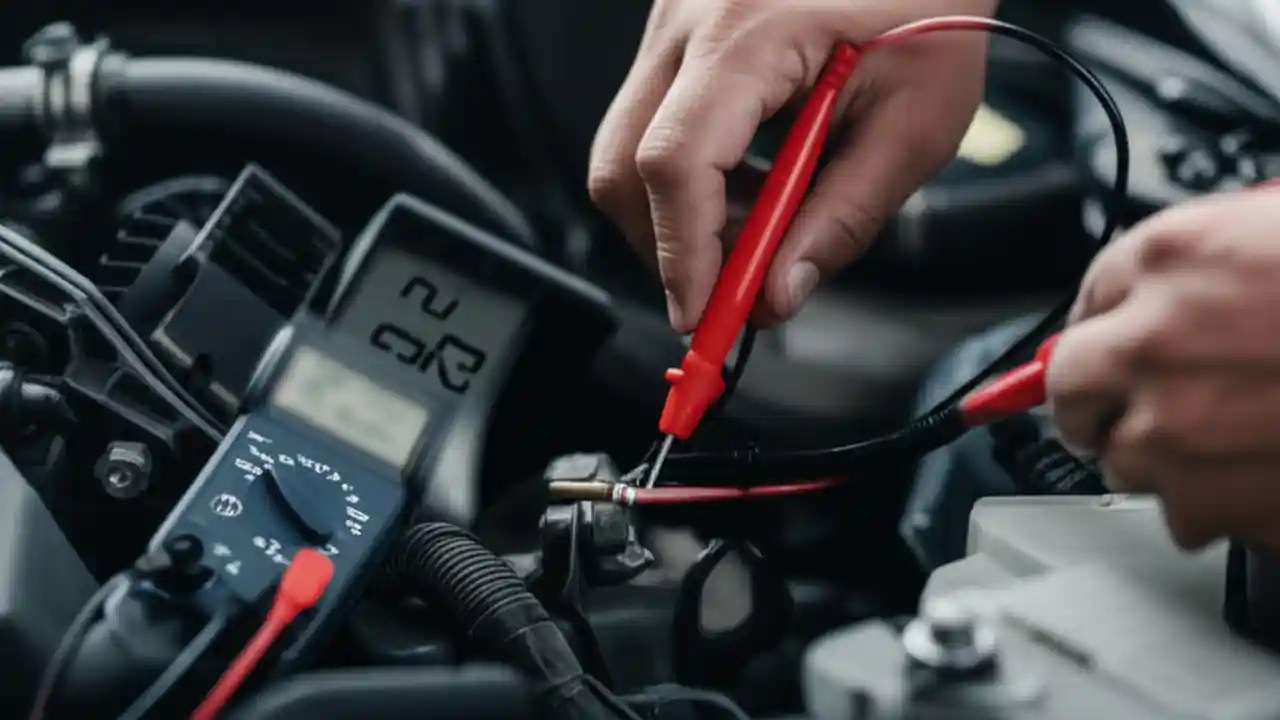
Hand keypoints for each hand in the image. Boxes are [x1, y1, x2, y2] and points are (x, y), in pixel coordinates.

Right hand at [588, 0, 994, 331]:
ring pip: (628, 148)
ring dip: (681, 215)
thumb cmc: (934, 3)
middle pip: (623, 162)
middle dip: (668, 247)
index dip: (682, 253)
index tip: (704, 314)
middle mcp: (691, 17)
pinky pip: (652, 123)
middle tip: (731, 291)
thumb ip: (845, 215)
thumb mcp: (917, 120)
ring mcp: (674, 20)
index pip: (674, 159)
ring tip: (760, 227)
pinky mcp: (678, 34)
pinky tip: (751, 183)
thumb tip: (778, 294)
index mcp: (751, 27)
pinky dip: (690, 179)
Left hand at [1047, 190, 1279, 552]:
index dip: (1104, 326)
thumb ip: (1221, 263)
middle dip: (1099, 398)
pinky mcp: (1211, 499)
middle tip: (1134, 405)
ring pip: (1122, 459)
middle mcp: (1152, 339)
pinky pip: (1181, 515)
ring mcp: (1174, 426)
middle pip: (1071, 387)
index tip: (1108, 345)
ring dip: (1162, 456)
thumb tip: (1169, 294)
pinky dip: (1215, 506)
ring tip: (1235, 439)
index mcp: (1176, 252)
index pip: (1088, 298)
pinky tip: (1266, 476)